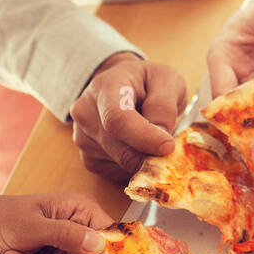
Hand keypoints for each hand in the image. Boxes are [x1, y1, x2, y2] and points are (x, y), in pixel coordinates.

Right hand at [69, 53, 186, 182]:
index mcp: (105, 86)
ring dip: (144, 158)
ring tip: (150, 136)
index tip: (168, 146)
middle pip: (120, 149)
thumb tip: (161, 141)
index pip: (117, 119)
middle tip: (170, 146)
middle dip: (151, 154)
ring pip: (121, 164)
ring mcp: (83, 137)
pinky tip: (137, 145)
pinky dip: (134, 166)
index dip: (144, 137)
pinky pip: (117, 172)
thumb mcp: (166, 80)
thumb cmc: (147, 82)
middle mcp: (86, 112)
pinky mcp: (88, 158)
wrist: (123, 86)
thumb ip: (164, 107)